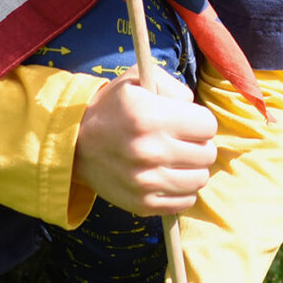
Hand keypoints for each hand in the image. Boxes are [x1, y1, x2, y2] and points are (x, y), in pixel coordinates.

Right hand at [73, 69, 217, 215]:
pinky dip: (181, 190)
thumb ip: (173, 85)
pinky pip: (185, 201)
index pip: (208, 125)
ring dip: (192, 168)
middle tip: (181, 141)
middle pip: (207, 154)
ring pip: (200, 179)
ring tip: (175, 159)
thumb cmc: (113, 107)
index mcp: (149, 117)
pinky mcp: (142, 204)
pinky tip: (166, 176)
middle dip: (198, 144)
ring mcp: (145, 182)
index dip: (199, 121)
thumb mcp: (138, 79)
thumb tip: (193, 106)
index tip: (186, 121)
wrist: (74, 144)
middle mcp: (148, 151)